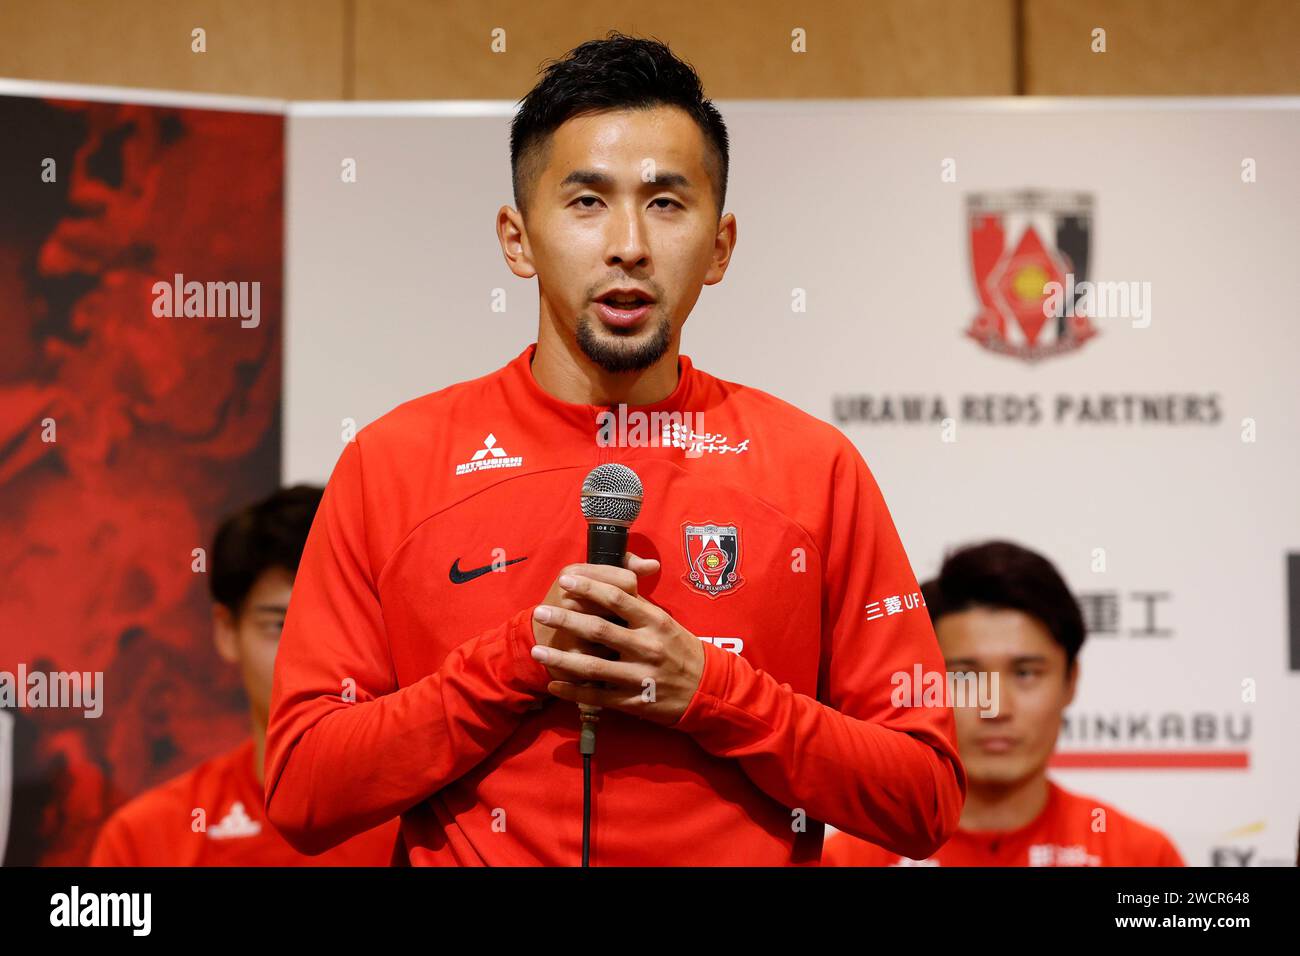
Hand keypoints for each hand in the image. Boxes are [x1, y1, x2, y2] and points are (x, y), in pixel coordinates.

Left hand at [529, 573, 704, 724]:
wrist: (707, 689)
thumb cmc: (680, 649)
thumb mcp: (665, 621)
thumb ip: (638, 602)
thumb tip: (618, 572)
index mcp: (654, 621)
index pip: (617, 598)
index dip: (589, 588)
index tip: (566, 580)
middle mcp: (646, 646)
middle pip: (599, 629)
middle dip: (565, 620)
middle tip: (540, 612)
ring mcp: (639, 675)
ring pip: (593, 667)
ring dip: (561, 659)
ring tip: (537, 652)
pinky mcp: (633, 701)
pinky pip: (597, 696)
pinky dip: (573, 691)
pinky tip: (553, 685)